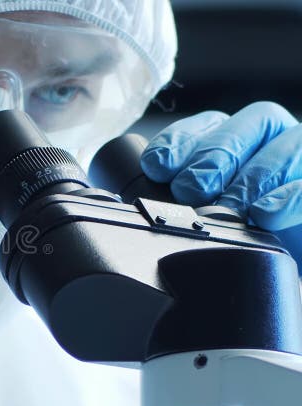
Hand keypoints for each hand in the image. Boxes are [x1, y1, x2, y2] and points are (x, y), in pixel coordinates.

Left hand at [140, 102, 301, 267]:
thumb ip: (180, 202)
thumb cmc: (242, 234)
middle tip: (190, 190)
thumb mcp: (203, 215)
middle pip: (251, 125)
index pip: (208, 124)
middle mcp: (275, 139)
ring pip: (289, 145)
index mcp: (238, 138)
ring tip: (228, 209)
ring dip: (252, 177)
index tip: (155, 167)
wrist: (286, 254)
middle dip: (215, 156)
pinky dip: (291, 196)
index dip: (179, 141)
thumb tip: (145, 205)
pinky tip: (267, 212)